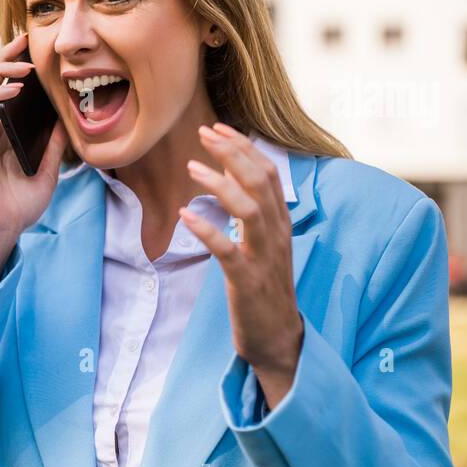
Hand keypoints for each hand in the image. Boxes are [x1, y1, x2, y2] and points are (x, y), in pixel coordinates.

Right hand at [0, 32, 68, 288]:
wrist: (1, 230)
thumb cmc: (19, 206)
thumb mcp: (47, 173)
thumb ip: (54, 148)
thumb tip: (68, 122)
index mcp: (5, 131)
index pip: (8, 88)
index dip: (19, 66)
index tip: (38, 48)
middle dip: (7, 56)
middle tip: (26, 39)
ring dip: (0, 70)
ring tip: (24, 65)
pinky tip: (15, 89)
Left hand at [178, 122, 303, 408]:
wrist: (277, 338)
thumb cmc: (265, 289)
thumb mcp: (264, 246)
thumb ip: (254, 214)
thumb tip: (235, 181)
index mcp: (280, 224)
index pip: (268, 173)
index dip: (244, 147)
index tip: (218, 127)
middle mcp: (277, 235)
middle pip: (260, 181)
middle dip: (232, 152)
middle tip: (202, 132)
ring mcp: (264, 258)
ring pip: (248, 209)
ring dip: (219, 184)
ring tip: (191, 167)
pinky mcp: (246, 282)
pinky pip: (227, 250)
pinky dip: (207, 230)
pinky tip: (185, 215)